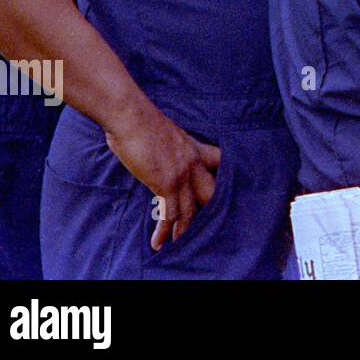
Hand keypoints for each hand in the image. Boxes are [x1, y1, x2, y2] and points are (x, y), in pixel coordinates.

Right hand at [104, 105, 220, 250]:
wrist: (132, 116)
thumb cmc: (140, 120)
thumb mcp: (164, 133)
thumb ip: (168, 147)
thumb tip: (158, 152)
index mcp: (194, 147)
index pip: (220, 160)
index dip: (225, 174)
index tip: (227, 186)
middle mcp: (194, 162)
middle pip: (211, 192)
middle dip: (208, 210)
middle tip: (205, 224)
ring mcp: (182, 174)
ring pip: (191, 209)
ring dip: (185, 229)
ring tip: (180, 243)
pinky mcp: (166, 183)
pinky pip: (169, 214)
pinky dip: (164, 231)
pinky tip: (159, 242)